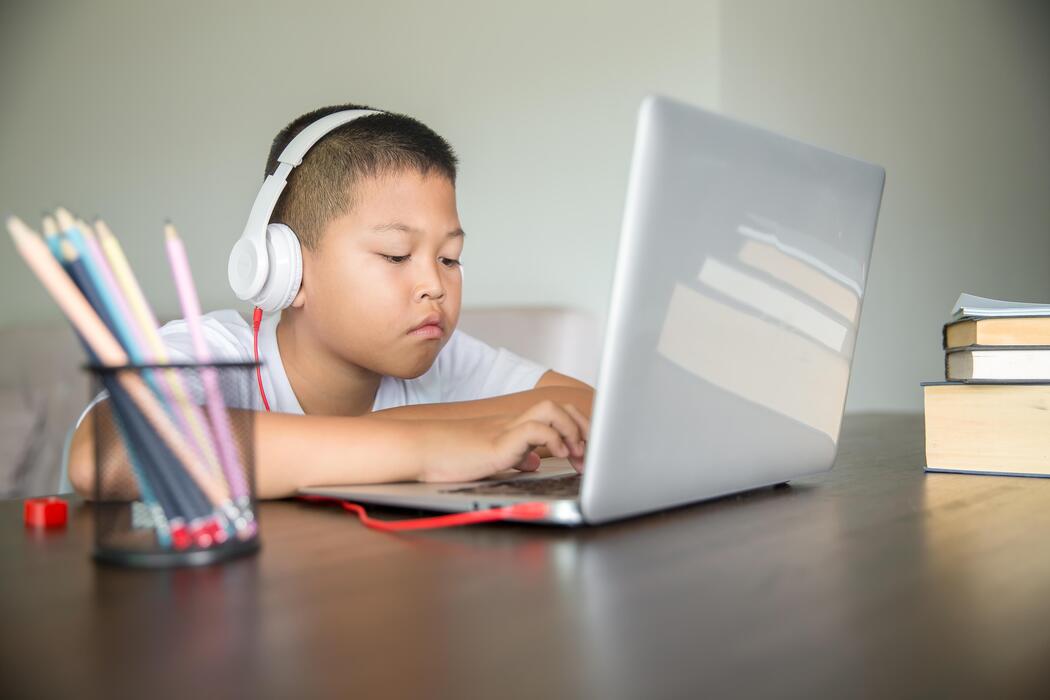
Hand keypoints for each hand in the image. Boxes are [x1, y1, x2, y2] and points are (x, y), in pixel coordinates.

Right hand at [418, 399, 589, 482]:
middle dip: (582, 428)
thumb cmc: (447, 456)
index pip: (554, 413)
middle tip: (589, 454)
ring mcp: (504, 429)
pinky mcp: (496, 441)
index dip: (576, 427)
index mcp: (511, 425)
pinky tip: (556, 456)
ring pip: (550, 410)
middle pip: (559, 407)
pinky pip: (534, 429)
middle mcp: (510, 422)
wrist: (417, 449)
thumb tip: (535, 461)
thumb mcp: (490, 459)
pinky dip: (552, 440)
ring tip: (576, 454)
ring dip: (571, 431)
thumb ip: (515, 456)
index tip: (586, 451)